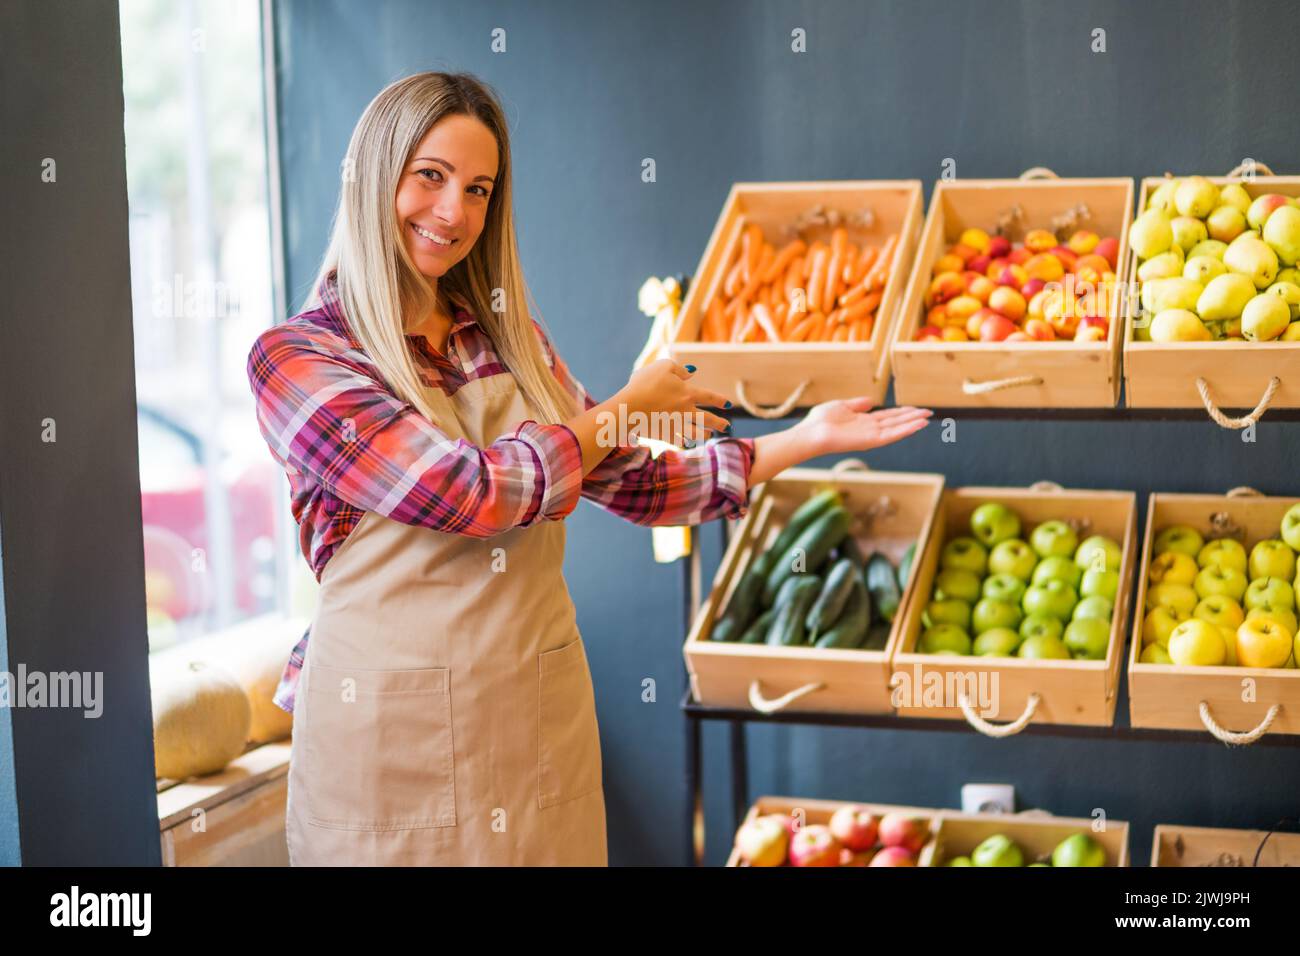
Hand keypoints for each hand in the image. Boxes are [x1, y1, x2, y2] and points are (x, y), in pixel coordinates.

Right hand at [614, 359, 731, 444]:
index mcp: (687, 393)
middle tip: (726, 427)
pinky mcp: (664, 435)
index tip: (728, 404)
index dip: (720, 400)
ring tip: (709, 436)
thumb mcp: (662, 367)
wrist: (630, 407)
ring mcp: (676, 425)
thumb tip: (691, 372)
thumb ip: (678, 369)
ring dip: (704, 435)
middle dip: (719, 423)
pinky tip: (687, 443)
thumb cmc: (645, 383)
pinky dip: (684, 443)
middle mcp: (685, 411)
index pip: (709, 397)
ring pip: (696, 433)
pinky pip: (678, 442)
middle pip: (707, 419)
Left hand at [747, 397, 931, 485]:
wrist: (811, 433)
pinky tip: (917, 425)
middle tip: (929, 412)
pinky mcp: (871, 441)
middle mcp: (869, 429)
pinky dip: (906, 430)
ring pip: (897, 428)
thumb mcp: (841, 406)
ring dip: (912, 423)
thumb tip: (870, 401)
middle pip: (896, 421)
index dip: (902, 412)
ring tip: (927, 417)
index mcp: (863, 421)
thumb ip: (857, 404)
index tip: (915, 408)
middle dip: (912, 416)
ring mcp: (871, 435)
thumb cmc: (820, 421)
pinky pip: (892, 434)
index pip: (887, 416)